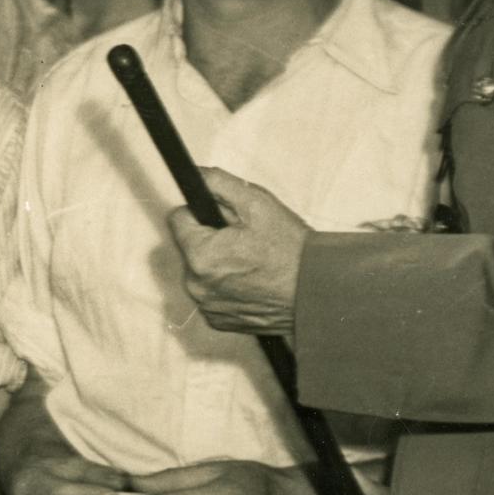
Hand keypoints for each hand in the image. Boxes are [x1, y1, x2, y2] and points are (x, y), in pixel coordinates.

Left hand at [169, 167, 309, 335]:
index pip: (178, 220)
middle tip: (243, 240)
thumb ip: (219, 184)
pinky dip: (226, 286)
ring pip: (200, 271)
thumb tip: (197, 175)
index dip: (200, 213)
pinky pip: (211, 293)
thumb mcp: (258, 204)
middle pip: (190, 247)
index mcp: (201, 255)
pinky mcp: (218, 320)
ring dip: (218, 263)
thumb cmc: (291, 251)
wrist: (315, 292)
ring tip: (250, 262)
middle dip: (211, 239)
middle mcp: (197, 285)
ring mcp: (207, 305)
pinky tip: (251, 281)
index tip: (221, 218)